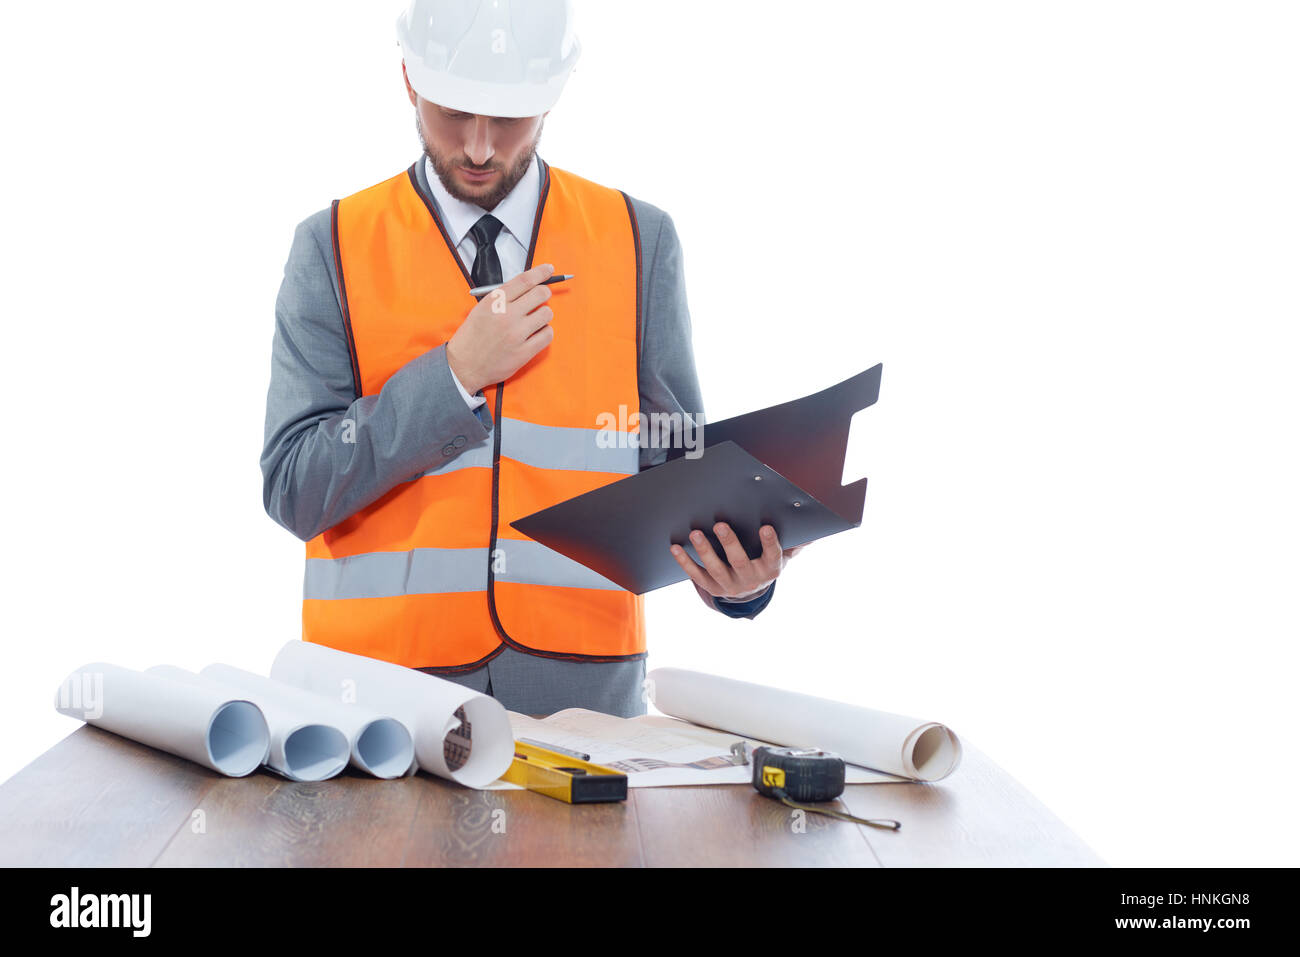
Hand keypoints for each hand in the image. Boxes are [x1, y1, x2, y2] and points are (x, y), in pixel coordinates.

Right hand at [446, 263, 556, 393]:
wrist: (464, 366)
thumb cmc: (473, 336)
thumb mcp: (481, 308)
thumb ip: (504, 297)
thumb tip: (531, 286)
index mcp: (494, 301)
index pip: (525, 280)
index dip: (541, 272)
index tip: (549, 269)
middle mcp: (506, 315)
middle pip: (541, 293)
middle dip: (544, 293)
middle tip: (541, 298)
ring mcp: (516, 334)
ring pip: (547, 313)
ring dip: (543, 315)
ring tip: (533, 321)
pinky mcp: (524, 352)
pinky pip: (547, 335)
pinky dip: (544, 332)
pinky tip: (534, 334)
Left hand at [669, 522, 803, 603]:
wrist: (750, 595)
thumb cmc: (766, 564)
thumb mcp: (782, 556)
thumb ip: (795, 543)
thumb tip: (815, 531)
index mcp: (770, 569)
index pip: (772, 556)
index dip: (769, 543)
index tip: (765, 527)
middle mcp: (750, 580)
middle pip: (739, 561)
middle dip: (729, 543)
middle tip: (720, 524)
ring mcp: (730, 585)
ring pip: (715, 569)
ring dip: (704, 551)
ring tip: (695, 533)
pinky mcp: (713, 588)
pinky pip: (697, 575)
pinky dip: (685, 562)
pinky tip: (675, 547)